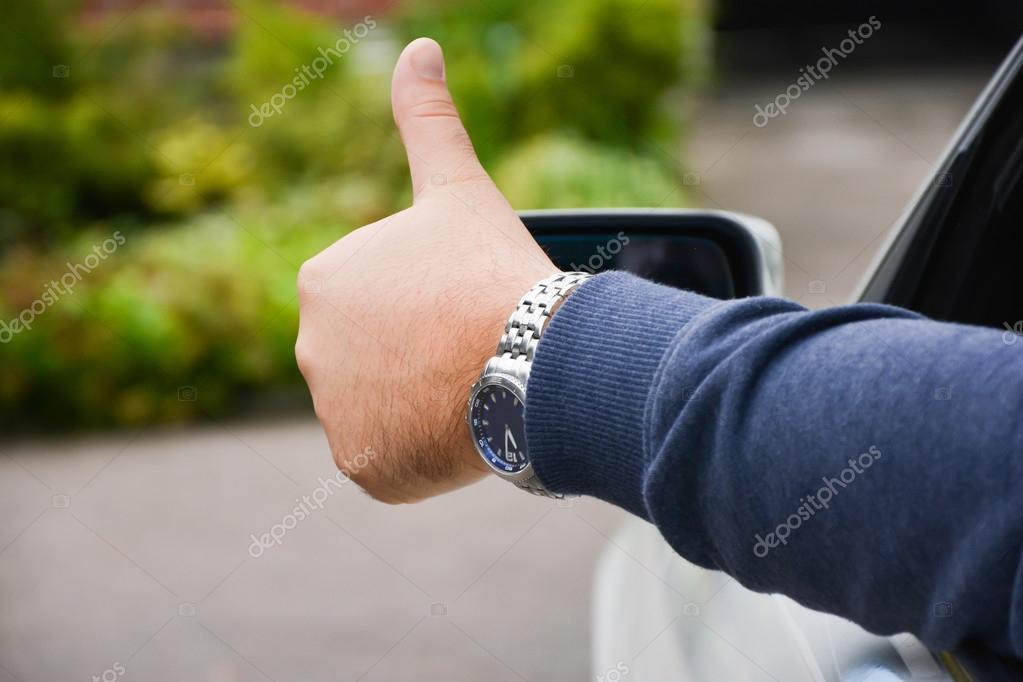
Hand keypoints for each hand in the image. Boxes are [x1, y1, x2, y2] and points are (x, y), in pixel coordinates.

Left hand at [295, 38, 558, 502]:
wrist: (525, 360)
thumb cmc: (488, 272)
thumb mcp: (456, 187)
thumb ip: (427, 120)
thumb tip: (419, 49)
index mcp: (324, 280)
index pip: (380, 301)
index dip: (431, 305)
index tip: (464, 306)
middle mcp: (311, 348)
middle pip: (380, 355)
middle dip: (422, 355)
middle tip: (472, 350)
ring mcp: (335, 413)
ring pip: (387, 407)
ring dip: (422, 402)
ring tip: (471, 388)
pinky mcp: (362, 466)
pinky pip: (391, 458)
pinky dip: (422, 450)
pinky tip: (459, 428)